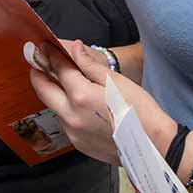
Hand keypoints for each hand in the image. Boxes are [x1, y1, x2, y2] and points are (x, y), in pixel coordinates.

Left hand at [26, 38, 170, 164]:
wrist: (154, 146)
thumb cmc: (140, 111)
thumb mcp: (117, 82)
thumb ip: (90, 65)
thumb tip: (74, 48)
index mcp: (80, 95)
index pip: (57, 69)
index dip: (49, 54)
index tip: (44, 46)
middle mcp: (70, 115)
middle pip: (42, 89)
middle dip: (38, 73)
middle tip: (40, 62)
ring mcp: (72, 132)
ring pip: (52, 106)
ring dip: (53, 93)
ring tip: (61, 81)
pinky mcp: (78, 145)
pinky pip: (64, 122)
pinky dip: (66, 109)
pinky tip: (78, 105)